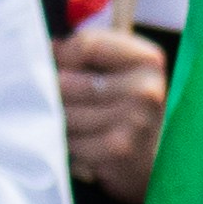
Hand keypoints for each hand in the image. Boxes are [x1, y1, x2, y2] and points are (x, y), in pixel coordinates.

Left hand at [54, 22, 168, 203]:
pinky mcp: (119, 149)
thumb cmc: (127, 105)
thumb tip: (46, 48)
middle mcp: (146, 90)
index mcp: (148, 60)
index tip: (59, 64)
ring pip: (65, 112)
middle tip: (54, 97)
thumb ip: (84, 52)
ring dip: (57, 118)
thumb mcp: (116, 68)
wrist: (156, 158)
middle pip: (67, 82)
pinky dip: (67, 141)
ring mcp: (135, 122)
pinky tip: (79, 140)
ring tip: (68, 118)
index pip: (87, 44)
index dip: (63, 55)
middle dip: (52, 91)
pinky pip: (71, 140)